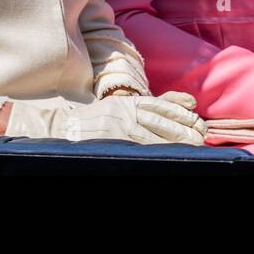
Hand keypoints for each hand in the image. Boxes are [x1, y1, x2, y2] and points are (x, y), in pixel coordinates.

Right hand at [0, 93, 207, 144]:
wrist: (52, 128)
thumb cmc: (82, 122)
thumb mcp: (109, 110)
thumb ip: (133, 109)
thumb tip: (164, 109)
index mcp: (122, 103)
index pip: (156, 104)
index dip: (176, 107)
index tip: (194, 108)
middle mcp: (122, 112)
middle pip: (160, 118)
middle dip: (183, 125)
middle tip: (202, 132)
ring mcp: (117, 126)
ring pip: (154, 132)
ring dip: (176, 138)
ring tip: (194, 143)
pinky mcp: (112, 138)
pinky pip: (139, 144)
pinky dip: (156, 147)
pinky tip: (170, 151)